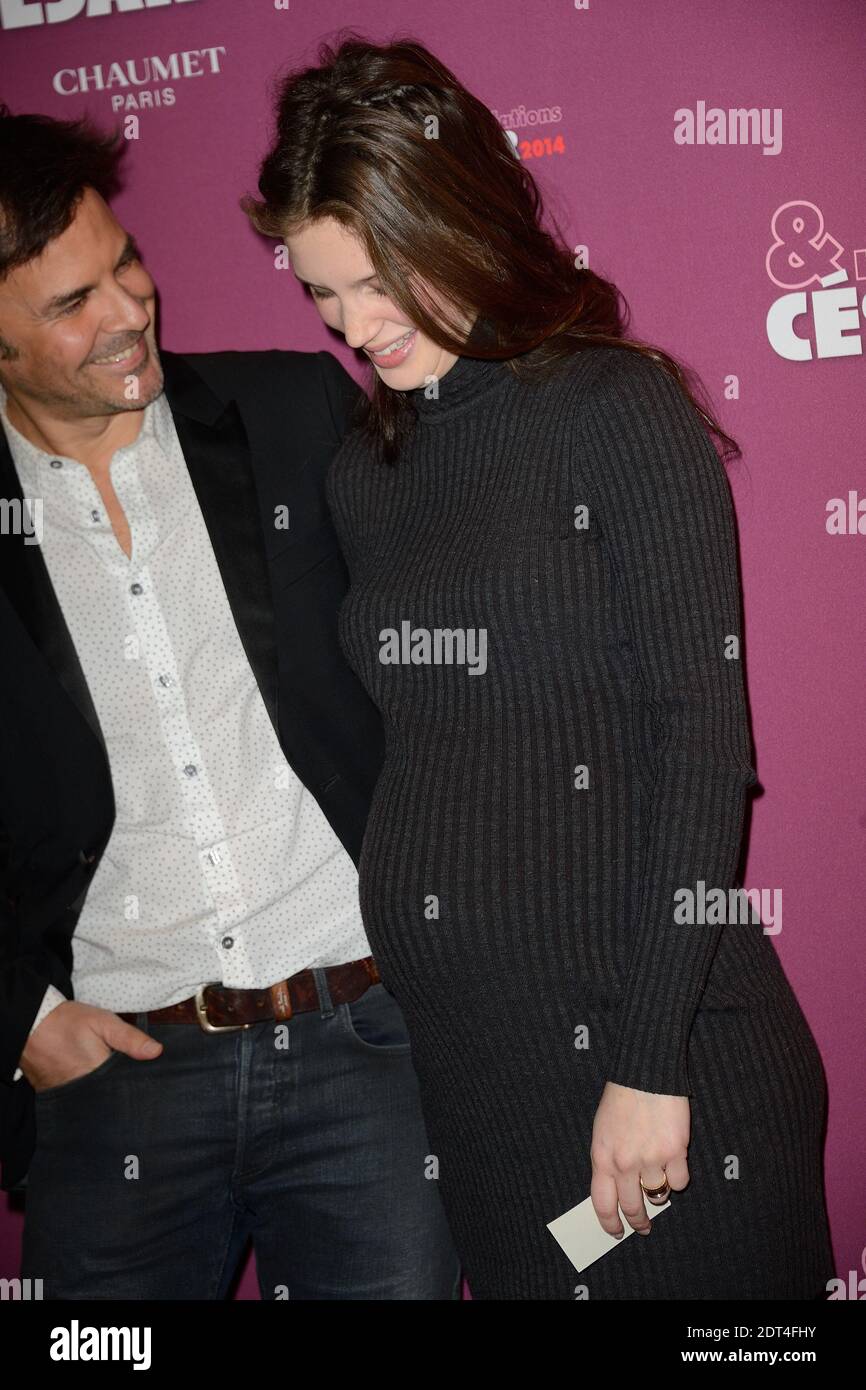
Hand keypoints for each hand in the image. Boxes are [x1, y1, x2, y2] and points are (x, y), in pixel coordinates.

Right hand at [20, 1000, 162, 1092]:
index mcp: (97, 1073)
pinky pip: (75, 1100)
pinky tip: (92, 1086)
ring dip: (102, 1096)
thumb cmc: (68, 1021)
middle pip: (108, 1100)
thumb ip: (129, 1039)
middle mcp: (81, 1089)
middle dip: (120, 1094)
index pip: (124, 1090)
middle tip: (130, 1085)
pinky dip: (85, 1094)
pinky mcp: (53, 1094)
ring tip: (112, 1086)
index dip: (136, 1088)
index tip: (148, 1085)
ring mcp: (65, 1094)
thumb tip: (156, 1052)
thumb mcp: (103, 1022)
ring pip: (92, 1102)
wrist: (30, 1023)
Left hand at [590, 1081, 689, 1236]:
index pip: (602, 1203)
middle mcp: (625, 1163)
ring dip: (659, 1193)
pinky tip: (674, 1162)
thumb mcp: (602, 1132)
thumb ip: (608, 1160)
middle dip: (639, 1221)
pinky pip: (679, 1181)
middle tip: (643, 1226)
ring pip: (658, 1195)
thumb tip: (617, 1189)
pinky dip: (678, 1176)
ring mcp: (651, 1159)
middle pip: (633, 1206)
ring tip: (659, 1178)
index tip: (617, 1232)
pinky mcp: (675, 1152)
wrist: (645, 1074)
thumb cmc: (621, 1099)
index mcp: (602, 1157)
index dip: (610, 1223)